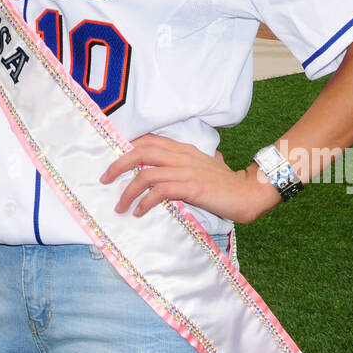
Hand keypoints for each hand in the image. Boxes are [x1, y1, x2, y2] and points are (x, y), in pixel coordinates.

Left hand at [99, 134, 273, 224]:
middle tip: (104, 179)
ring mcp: (185, 171)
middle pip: (140, 152)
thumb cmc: (225, 182)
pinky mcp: (190, 188)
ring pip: (145, 174)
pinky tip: (139, 212)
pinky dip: (144, 202)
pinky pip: (159, 192)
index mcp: (182, 148)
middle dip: (117, 164)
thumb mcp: (205, 165)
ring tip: (120, 206)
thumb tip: (183, 167)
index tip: (112, 158)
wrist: (247, 192)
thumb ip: (192, 162)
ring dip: (127, 191)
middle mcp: (181, 156)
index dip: (127, 147)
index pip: (148, 140)